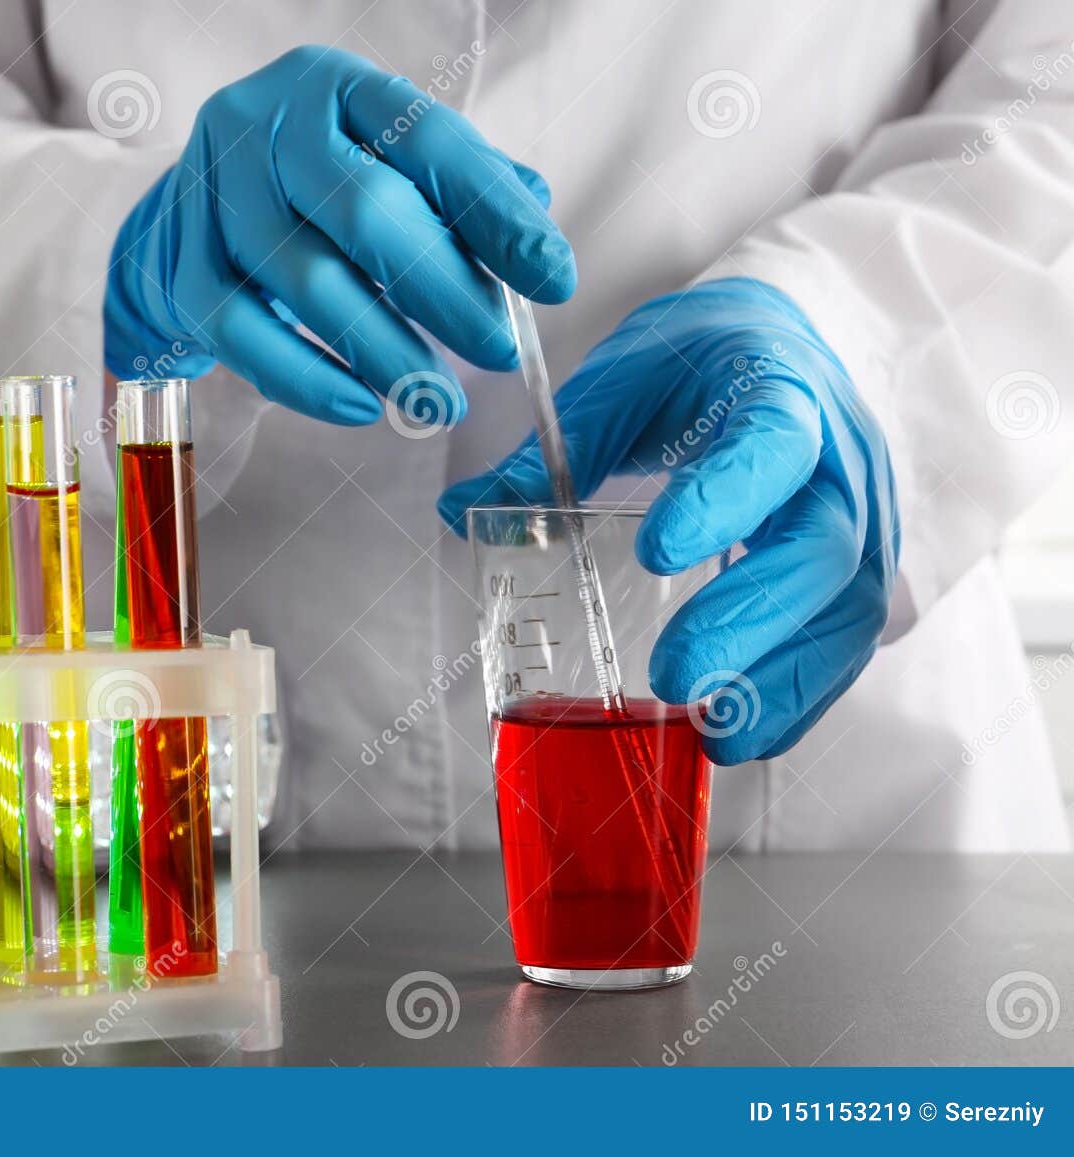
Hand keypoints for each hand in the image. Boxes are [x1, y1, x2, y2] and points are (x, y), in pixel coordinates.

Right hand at [104, 45, 575, 425]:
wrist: (189, 212)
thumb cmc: (315, 190)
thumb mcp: (389, 166)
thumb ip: (462, 194)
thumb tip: (539, 244)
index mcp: (336, 85)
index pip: (429, 141)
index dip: (497, 213)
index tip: (552, 277)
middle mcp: (267, 124)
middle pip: (362, 211)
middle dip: (443, 291)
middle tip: (497, 351)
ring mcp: (213, 194)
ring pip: (304, 281)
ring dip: (383, 352)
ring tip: (438, 402)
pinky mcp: (181, 266)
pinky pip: (243, 333)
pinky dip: (305, 379)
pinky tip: (361, 406)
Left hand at [438, 278, 898, 763]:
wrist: (782, 344)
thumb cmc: (697, 364)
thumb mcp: (622, 382)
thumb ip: (555, 450)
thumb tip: (461, 512)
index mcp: (779, 390)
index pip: (770, 442)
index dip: (723, 499)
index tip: (656, 551)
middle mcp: (840, 459)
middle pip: (819, 548)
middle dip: (748, 621)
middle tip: (673, 677)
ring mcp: (864, 519)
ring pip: (847, 609)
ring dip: (783, 682)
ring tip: (716, 736)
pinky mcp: (861, 570)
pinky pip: (846, 642)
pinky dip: (798, 696)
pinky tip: (743, 736)